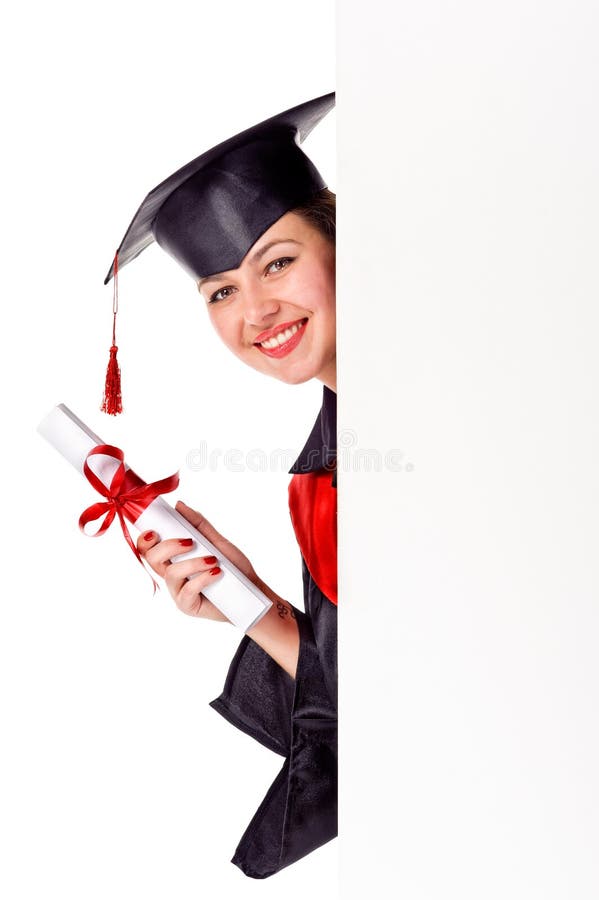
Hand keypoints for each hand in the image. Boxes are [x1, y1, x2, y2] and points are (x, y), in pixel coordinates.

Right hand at [136, 501, 257, 621]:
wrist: (250, 593)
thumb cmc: (232, 568)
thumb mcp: (216, 541)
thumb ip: (198, 524)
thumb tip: (179, 505)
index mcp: (173, 558)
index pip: (147, 548)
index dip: (144, 539)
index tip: (155, 531)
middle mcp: (171, 574)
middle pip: (151, 558)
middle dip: (168, 546)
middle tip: (190, 542)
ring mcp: (177, 591)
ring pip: (171, 573)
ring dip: (193, 563)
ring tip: (213, 560)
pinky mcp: (187, 605)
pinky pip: (187, 591)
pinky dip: (203, 578)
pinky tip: (217, 573)